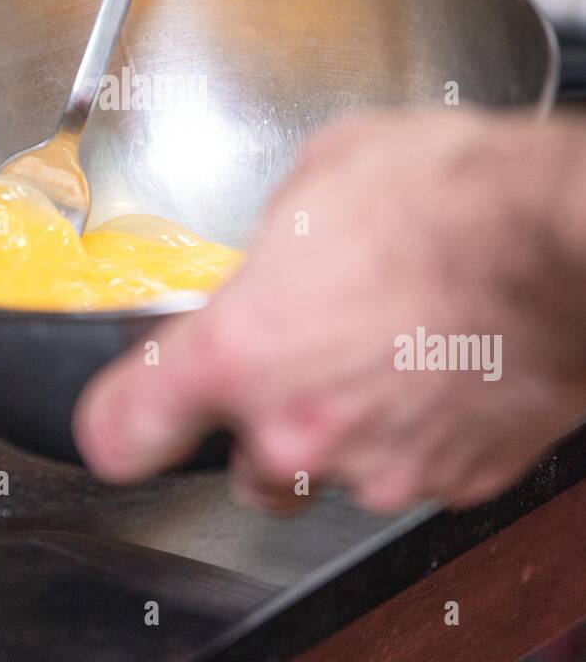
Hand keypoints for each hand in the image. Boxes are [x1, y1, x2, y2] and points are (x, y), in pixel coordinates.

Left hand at [74, 110, 585, 512]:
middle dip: (259, 421)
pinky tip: (433, 367)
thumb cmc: (450, 197)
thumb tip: (275, 257)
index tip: (126, 418)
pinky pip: (404, 470)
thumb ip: (269, 244)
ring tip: (385, 348)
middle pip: (239, 466)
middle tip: (301, 355)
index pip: (123, 431)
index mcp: (241, 351)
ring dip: (339, 429)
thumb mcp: (319, 178)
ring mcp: (379, 468)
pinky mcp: (451, 483)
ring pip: (327, 476)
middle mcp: (299, 429)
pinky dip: (408, 434)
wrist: (565, 241)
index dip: (119, 424)